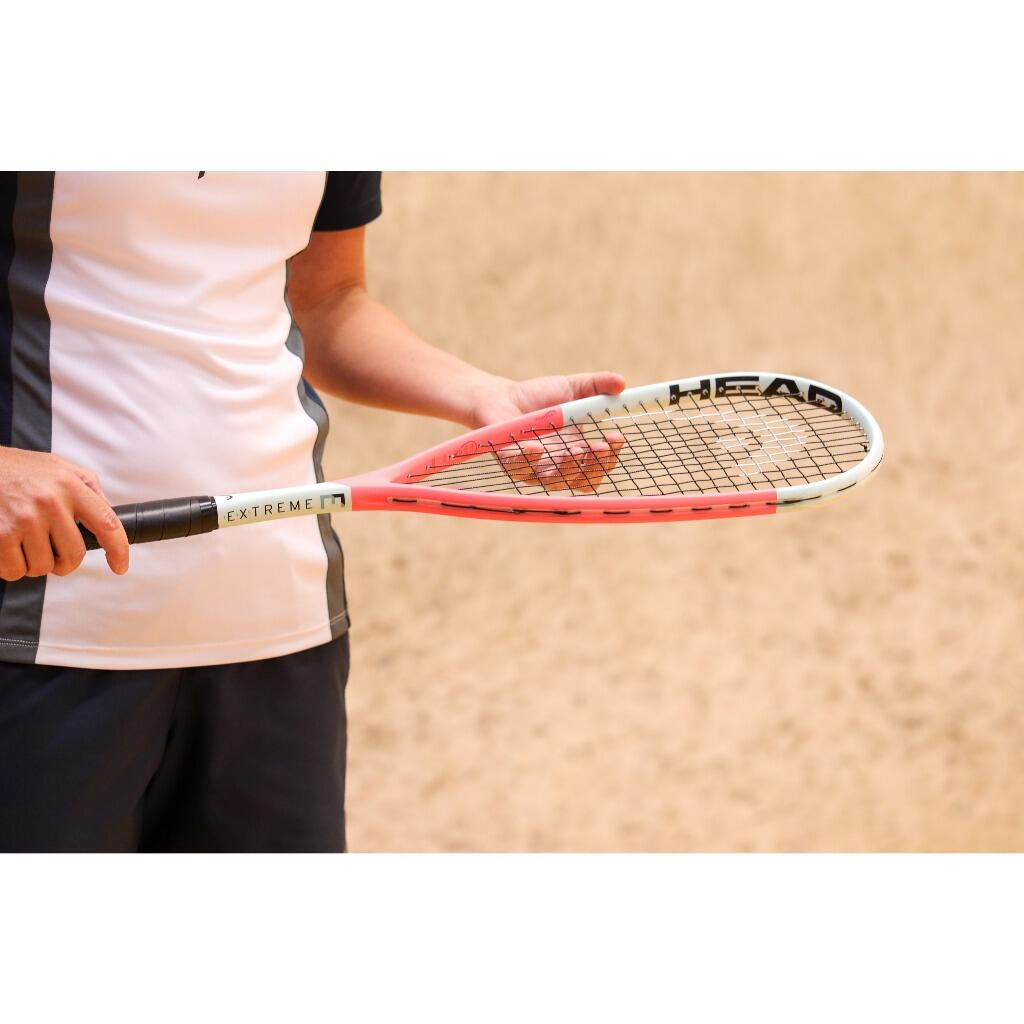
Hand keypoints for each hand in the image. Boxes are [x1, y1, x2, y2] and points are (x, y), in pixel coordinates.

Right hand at [0, 448, 128, 580]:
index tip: (119, 566)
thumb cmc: (17, 469)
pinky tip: (7, 548)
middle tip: (52, 552)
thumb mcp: (58, 467)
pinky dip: (12, 567)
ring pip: (43, 567)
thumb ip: (87, 487)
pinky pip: (15, 570)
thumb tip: (109, 511)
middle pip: (74, 555)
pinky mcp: (1, 534)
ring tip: (24, 542)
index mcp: (69, 485)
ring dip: (35, 563)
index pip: (107, 523)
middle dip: (65, 562)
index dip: (119, 550)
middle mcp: (50, 502)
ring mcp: (24, 519)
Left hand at [471, 371, 626, 493]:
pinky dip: (529, 461)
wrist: (501, 396)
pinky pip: (520, 470)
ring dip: (568, 467)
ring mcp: (535, 469)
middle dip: (594, 466)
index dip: (610, 457)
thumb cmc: (539, 398)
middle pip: (583, 481)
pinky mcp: (511, 464)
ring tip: (574, 450)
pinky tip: (537, 448)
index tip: (616, 438)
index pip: (599, 466)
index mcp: (578, 452)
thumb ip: (597, 385)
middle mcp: (559, 466)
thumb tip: (622, 382)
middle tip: (599, 447)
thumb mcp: (572, 388)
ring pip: (556, 481)